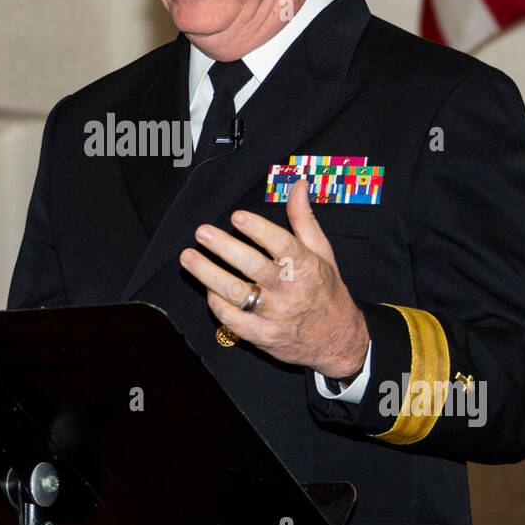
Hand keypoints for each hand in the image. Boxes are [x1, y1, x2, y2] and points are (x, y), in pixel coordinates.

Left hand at [179, 178, 368, 376]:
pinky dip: (215, 302)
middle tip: (202, 232)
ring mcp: (274, 315)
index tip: (236, 216)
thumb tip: (298, 184)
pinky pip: (231, 318)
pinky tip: (207, 287)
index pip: (281, 244)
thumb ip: (303, 218)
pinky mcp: (261, 335)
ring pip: (236, 293)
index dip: (258, 229)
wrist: (337, 340)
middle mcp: (290, 291)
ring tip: (188, 258)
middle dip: (224, 248)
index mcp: (306, 267)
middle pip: (252, 266)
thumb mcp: (321, 252)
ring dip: (208, 274)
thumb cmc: (325, 290)